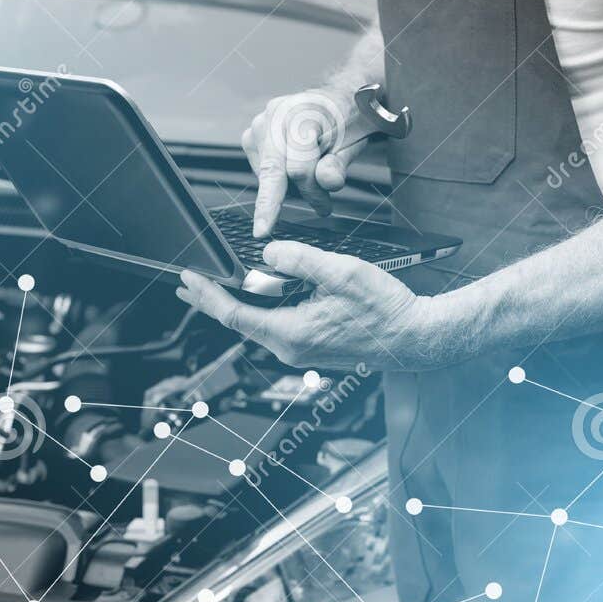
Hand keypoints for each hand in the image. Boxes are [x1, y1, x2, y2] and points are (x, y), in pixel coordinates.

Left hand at [177, 241, 430, 370]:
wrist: (415, 338)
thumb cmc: (386, 310)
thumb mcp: (342, 274)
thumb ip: (300, 260)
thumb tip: (269, 252)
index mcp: (291, 333)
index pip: (233, 315)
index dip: (207, 295)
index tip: (188, 280)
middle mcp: (290, 348)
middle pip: (239, 322)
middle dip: (211, 300)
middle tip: (187, 284)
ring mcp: (299, 350)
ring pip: (257, 324)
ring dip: (235, 303)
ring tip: (213, 287)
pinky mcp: (310, 345)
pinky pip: (274, 325)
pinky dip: (258, 308)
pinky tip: (255, 295)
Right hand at [242, 88, 374, 235]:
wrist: (335, 101)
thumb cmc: (345, 122)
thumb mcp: (353, 142)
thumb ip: (339, 163)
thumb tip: (327, 181)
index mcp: (303, 112)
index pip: (298, 167)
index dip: (312, 192)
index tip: (324, 207)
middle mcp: (275, 115)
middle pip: (273, 172)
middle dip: (275, 204)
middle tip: (273, 229)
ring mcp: (259, 125)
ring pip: (267, 175)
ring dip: (287, 188)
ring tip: (308, 180)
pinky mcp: (251, 137)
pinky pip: (262, 171)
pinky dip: (278, 179)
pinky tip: (293, 170)